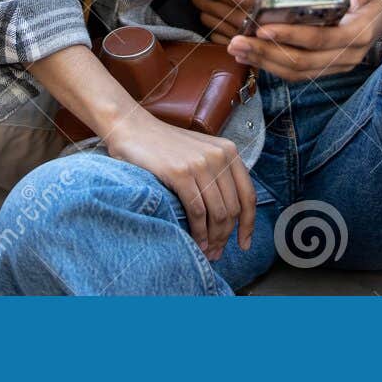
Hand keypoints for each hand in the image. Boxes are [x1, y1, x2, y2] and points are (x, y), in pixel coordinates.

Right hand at [104, 110, 256, 260]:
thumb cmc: (163, 145)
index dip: (248, 224)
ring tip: (207, 251)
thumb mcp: (199, 152)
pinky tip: (196, 242)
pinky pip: (197, 211)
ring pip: (218, 213)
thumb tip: (229, 215)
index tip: (244, 243)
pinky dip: (199, 232)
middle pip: (233, 209)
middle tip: (217, 253)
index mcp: (228, 151)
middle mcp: (219, 156)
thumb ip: (217, 174)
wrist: (132, 128)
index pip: (248, 195)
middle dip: (226, 237)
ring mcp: (200, 164)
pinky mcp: (181, 173)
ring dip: (213, 238)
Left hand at [226, 0, 381, 81]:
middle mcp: (348, 56)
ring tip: (237, 50)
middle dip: (266, 53)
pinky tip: (252, 55)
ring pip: (297, 72)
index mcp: (358, 34)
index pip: (319, 40)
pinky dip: (273, 66)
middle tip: (236, 43)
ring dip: (264, 63)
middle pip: (302, 62)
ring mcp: (338, 64)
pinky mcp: (328, 66)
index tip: (262, 28)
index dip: (289, 36)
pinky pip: (298, 72)